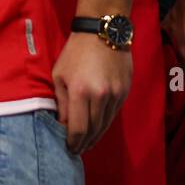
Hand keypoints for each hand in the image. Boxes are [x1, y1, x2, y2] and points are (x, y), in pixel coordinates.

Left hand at [51, 32, 131, 153]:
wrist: (102, 34)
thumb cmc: (74, 53)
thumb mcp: (59, 75)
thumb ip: (60, 102)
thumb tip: (61, 124)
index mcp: (80, 92)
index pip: (78, 128)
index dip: (73, 142)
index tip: (68, 149)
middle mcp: (100, 96)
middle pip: (94, 130)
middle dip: (84, 143)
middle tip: (77, 151)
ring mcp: (115, 95)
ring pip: (106, 124)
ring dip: (96, 137)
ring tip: (87, 144)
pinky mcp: (125, 92)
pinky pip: (114, 114)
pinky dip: (105, 124)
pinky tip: (98, 129)